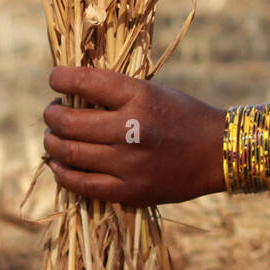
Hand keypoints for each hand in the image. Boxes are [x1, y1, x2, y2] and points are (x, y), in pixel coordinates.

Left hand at [43, 66, 226, 205]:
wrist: (218, 153)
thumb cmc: (183, 115)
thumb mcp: (152, 91)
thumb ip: (115, 92)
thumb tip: (69, 94)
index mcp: (139, 96)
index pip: (84, 82)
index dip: (60, 78)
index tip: (54, 78)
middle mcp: (131, 129)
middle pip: (69, 122)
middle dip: (52, 114)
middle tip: (52, 111)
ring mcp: (129, 163)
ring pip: (70, 154)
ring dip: (52, 142)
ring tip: (53, 136)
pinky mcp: (131, 191)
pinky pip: (83, 185)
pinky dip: (64, 174)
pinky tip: (59, 165)